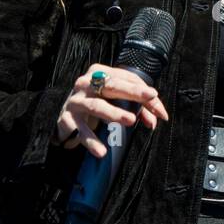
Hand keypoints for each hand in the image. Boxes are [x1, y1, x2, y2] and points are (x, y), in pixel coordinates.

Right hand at [51, 64, 169, 158]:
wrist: (63, 117)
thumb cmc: (95, 104)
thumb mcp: (114, 100)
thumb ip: (137, 108)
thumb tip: (154, 120)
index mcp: (99, 73)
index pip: (126, 78)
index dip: (144, 91)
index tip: (160, 110)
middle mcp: (85, 83)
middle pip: (112, 85)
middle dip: (133, 91)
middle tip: (150, 97)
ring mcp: (75, 101)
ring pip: (96, 105)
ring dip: (114, 113)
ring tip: (131, 120)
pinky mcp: (66, 120)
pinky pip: (81, 131)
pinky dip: (91, 141)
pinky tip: (102, 151)